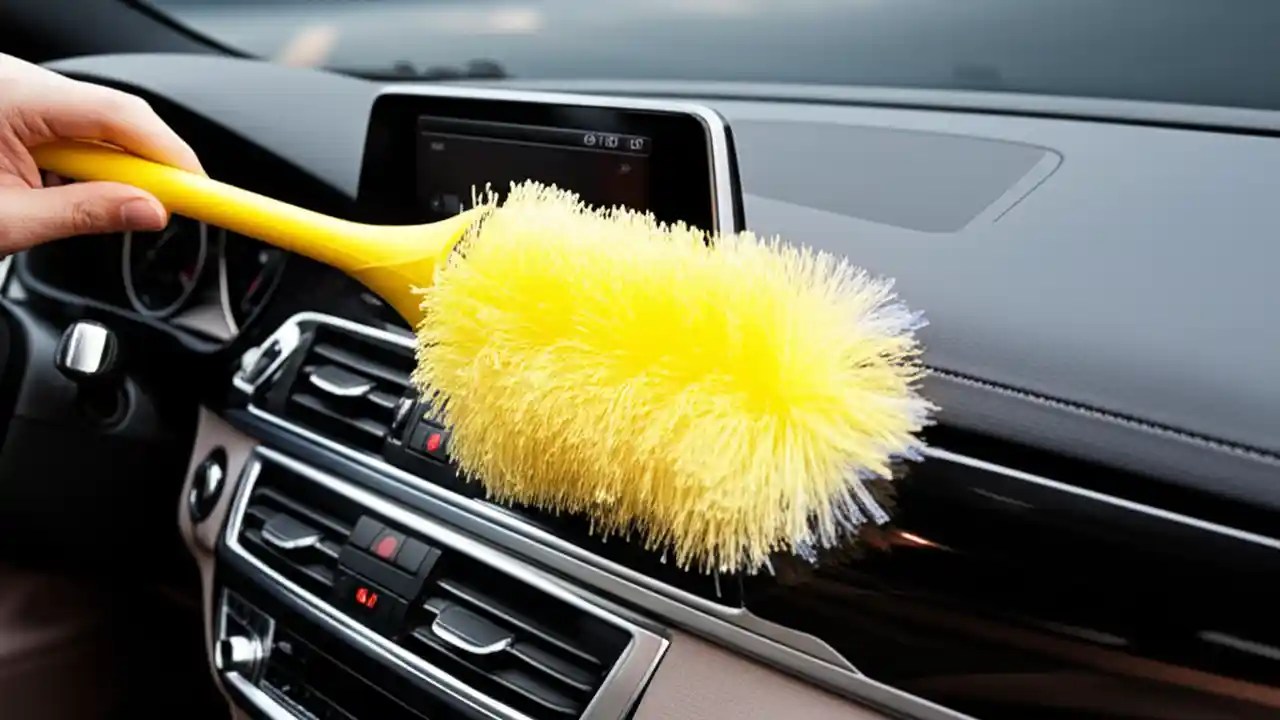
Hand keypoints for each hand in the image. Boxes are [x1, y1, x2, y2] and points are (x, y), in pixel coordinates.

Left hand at [0, 53, 202, 254]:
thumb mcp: (9, 220)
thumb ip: (83, 214)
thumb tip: (150, 211)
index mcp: (14, 96)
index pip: (117, 114)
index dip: (169, 153)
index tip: (201, 189)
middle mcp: (19, 80)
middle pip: (115, 114)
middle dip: (147, 164)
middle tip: (167, 206)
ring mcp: (21, 87)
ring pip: (98, 121)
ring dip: (113, 165)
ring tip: (104, 202)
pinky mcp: (22, 101)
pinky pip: (74, 123)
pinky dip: (88, 159)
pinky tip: (72, 185)